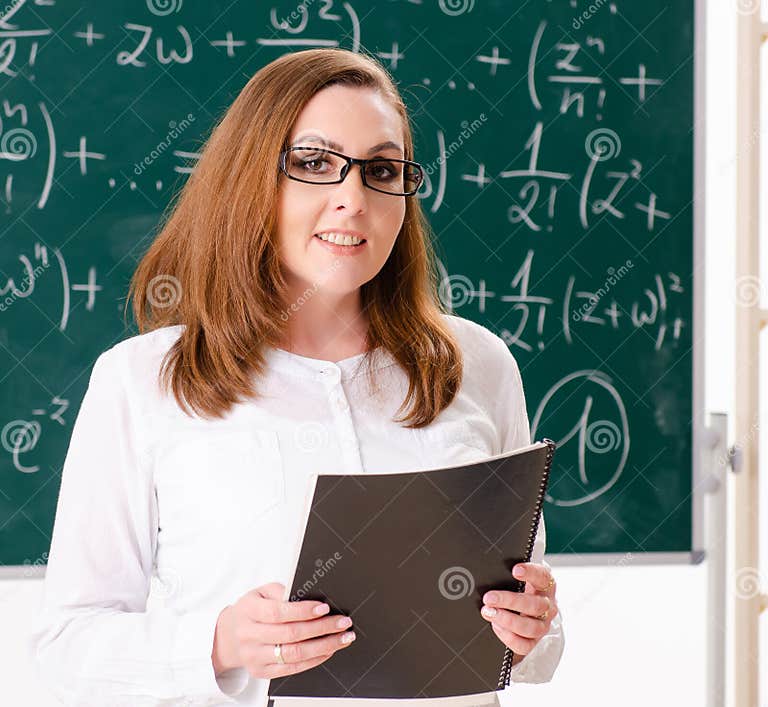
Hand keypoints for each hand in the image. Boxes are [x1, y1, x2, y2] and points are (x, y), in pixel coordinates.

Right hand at [211, 582, 355, 678]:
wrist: (229, 635)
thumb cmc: (252, 609)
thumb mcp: (262, 592)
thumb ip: (283, 592)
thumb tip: (311, 595)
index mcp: (248, 611)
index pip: (278, 613)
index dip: (303, 611)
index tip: (324, 608)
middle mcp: (249, 636)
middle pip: (290, 635)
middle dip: (322, 628)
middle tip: (343, 622)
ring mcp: (254, 657)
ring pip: (294, 655)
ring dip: (324, 646)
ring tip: (343, 638)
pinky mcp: (262, 672)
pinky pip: (293, 669)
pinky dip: (314, 660)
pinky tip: (329, 650)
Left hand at [479, 563, 557, 663]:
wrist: (524, 609)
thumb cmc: (518, 588)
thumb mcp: (516, 577)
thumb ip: (507, 573)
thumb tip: (486, 572)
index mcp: (546, 585)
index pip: (543, 577)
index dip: (531, 572)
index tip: (515, 570)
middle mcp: (547, 606)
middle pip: (536, 605)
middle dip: (510, 601)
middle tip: (489, 598)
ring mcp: (543, 625)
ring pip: (531, 627)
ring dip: (508, 620)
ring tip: (489, 612)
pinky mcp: (534, 641)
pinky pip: (524, 645)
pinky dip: (508, 637)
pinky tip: (496, 625)